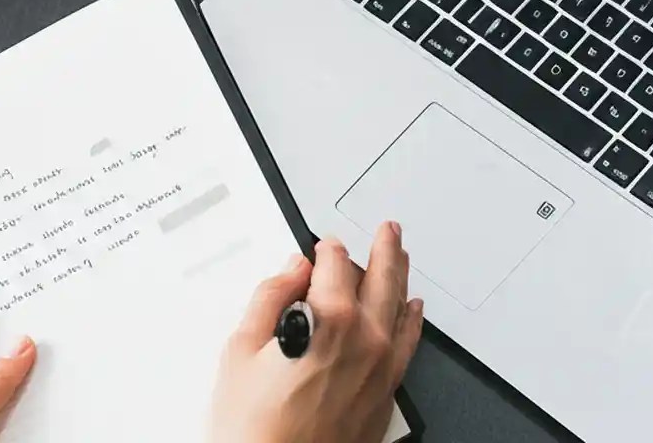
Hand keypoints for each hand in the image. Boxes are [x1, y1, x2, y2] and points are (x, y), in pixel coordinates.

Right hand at [209, 223, 423, 442]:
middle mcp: (364, 338)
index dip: (324, 249)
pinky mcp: (387, 392)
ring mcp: (381, 366)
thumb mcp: (239, 352)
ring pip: (400, 305)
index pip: (333, 264)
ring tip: (402, 254)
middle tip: (387, 230)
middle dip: (383, 248)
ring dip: (401, 275)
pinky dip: (412, 319)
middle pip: (381, 277)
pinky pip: (408, 342)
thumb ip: (268, 299)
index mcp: (329, 318)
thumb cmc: (254, 430)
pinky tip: (413, 309)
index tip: (319, 246)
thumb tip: (290, 271)